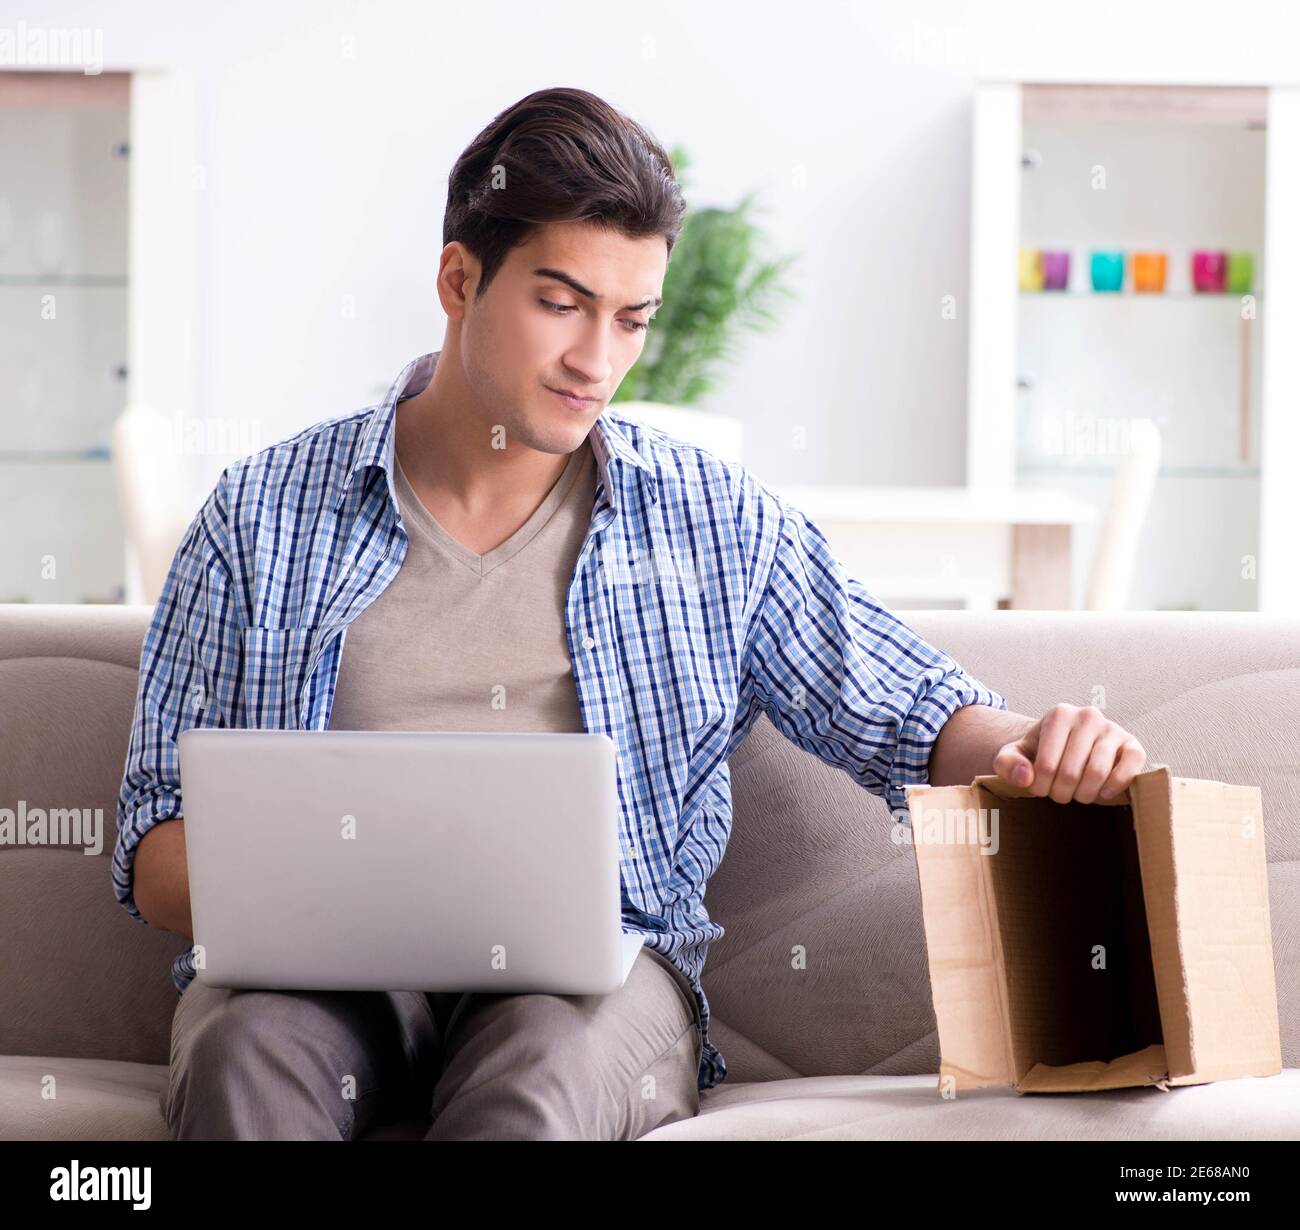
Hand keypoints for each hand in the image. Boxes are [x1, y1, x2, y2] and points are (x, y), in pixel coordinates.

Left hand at [993, 703, 1146, 803]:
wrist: (1066, 745)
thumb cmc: (1038, 751)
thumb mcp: (1013, 754)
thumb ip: (1007, 763)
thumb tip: (1025, 777)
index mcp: (1060, 714)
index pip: (1046, 764)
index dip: (1039, 786)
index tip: (1038, 788)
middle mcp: (1088, 716)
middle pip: (1071, 772)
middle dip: (1060, 793)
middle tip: (1057, 795)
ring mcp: (1113, 729)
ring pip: (1097, 772)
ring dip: (1084, 794)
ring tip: (1076, 795)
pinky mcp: (1132, 745)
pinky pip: (1131, 766)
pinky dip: (1116, 784)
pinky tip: (1102, 794)